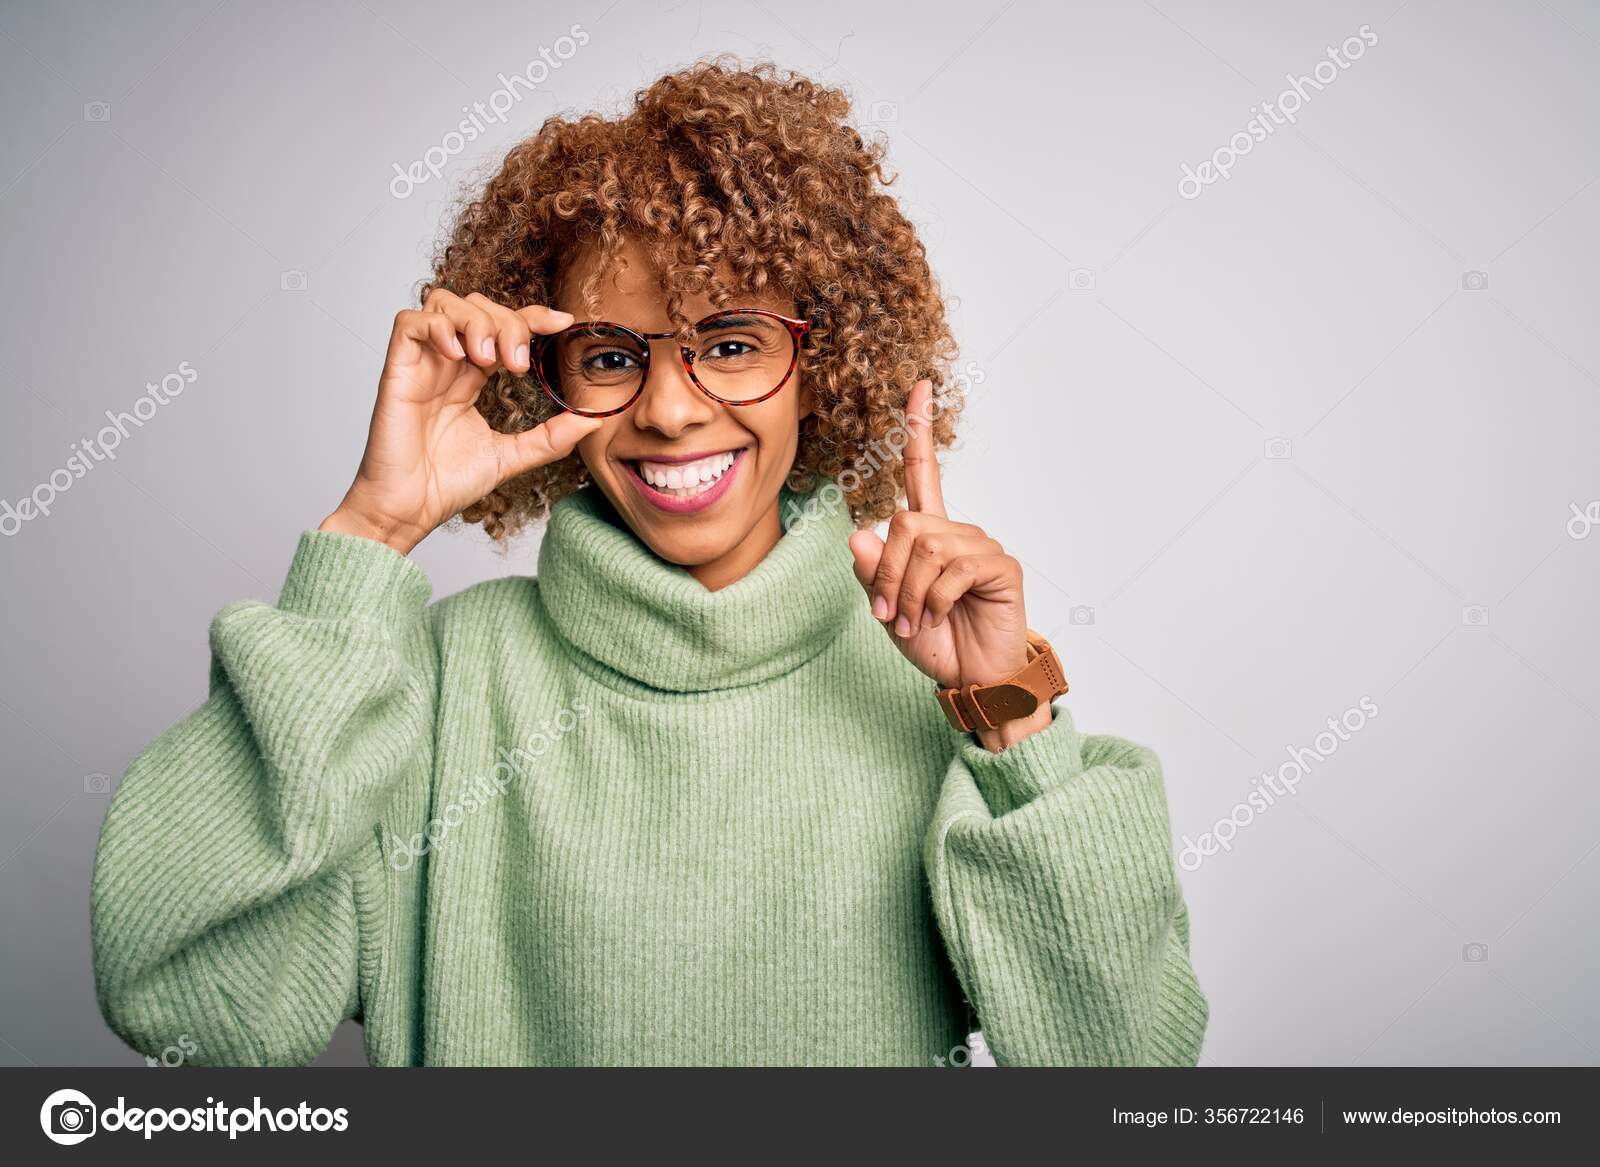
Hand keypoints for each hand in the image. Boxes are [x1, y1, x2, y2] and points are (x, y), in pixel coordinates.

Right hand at [319, 289, 600, 553]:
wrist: (409, 510)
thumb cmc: (447, 484)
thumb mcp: (512, 456)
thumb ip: (551, 437)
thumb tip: (593, 419)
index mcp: (471, 378)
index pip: (502, 327)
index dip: (532, 315)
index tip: (564, 323)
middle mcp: (447, 364)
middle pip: (477, 305)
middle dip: (507, 321)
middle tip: (519, 363)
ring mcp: (421, 364)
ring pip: (443, 303)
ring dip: (475, 320)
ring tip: (488, 358)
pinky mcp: (396, 370)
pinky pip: (409, 323)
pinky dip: (438, 327)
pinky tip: (459, 357)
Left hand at [847, 380, 1049, 749]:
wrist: (974, 681)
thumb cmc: (937, 644)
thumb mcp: (890, 611)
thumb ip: (873, 575)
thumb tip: (859, 536)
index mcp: (929, 536)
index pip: (923, 474)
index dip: (919, 432)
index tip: (920, 388)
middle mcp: (957, 534)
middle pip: (906, 524)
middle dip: (888, 573)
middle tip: (891, 615)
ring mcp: (981, 548)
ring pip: (926, 548)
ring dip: (911, 593)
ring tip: (918, 622)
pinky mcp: (1001, 567)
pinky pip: (955, 569)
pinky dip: (936, 599)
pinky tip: (942, 617)